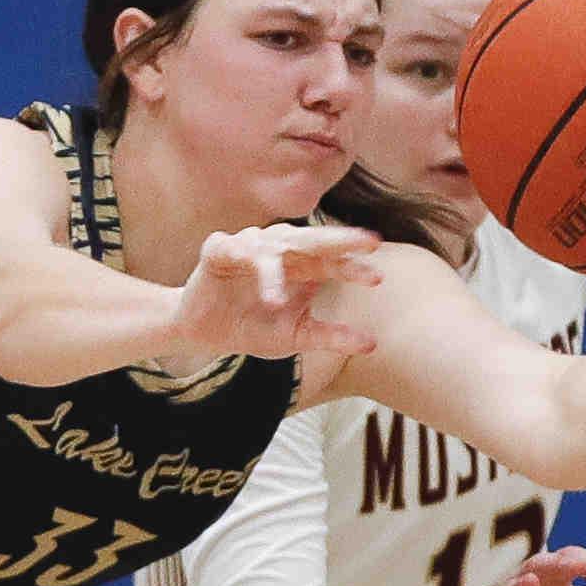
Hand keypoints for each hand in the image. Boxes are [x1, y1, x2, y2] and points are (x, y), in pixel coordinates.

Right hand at [174, 224, 382, 358]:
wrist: (209, 333)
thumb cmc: (256, 328)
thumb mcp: (297, 336)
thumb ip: (332, 336)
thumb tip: (373, 345)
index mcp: (303, 267)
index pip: (333, 261)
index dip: (353, 267)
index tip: (377, 279)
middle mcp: (281, 250)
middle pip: (312, 241)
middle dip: (339, 240)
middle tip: (369, 242)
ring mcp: (251, 246)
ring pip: (271, 246)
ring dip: (278, 267)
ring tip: (279, 300)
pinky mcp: (219, 250)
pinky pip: (232, 248)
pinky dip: (240, 255)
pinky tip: (248, 262)